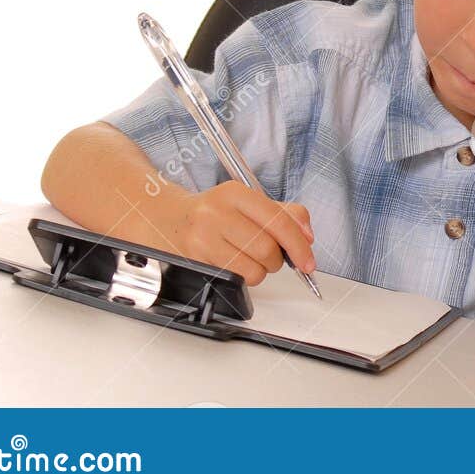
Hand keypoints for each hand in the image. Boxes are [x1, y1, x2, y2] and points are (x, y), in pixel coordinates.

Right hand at [165, 180, 315, 286]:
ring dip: (259, 271)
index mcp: (235, 193)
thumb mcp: (248, 202)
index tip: (307, 261)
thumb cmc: (214, 212)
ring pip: (253, 270)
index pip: (278, 222)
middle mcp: (216, 213)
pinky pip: (235, 280)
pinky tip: (233, 263)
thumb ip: (284, 214)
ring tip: (248, 258)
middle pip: (267, 249)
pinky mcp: (194, 261)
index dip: (298, 245)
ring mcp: (201, 238)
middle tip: (270, 255)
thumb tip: (307, 236)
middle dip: (276, 260)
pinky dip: (242, 277)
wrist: (167, 218)